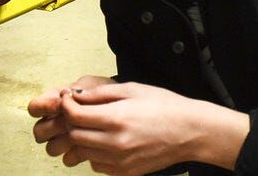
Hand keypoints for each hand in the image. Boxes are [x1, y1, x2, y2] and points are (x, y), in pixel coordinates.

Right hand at [29, 75, 116, 159]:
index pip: (35, 107)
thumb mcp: (95, 84)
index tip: (59, 105)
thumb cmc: (107, 94)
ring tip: (81, 132)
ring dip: (64, 141)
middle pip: (39, 131)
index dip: (43, 107)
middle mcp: (56, 121)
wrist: (125, 108)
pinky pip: (68, 159)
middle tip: (69, 121)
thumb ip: (80, 89)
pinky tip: (88, 144)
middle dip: (53, 126)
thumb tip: (66, 94)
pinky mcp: (77, 153)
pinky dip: (76, 154)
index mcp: (57, 102)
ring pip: (51, 148)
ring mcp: (65, 138)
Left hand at [55, 81, 248, 174]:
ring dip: (82, 139)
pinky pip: (97, 165)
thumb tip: (76, 95)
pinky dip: (95, 153)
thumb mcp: (133, 89)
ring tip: (95, 126)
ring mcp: (119, 161)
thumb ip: (102, 93)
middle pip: (75, 136)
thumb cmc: (164, 106)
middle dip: (73, 122)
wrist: (190, 131)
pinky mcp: (124, 172)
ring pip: (83, 152)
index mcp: (117, 119)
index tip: (70, 99)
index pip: (75, 116)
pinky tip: (108, 141)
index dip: (67, 105)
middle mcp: (115, 143)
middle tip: (80, 111)